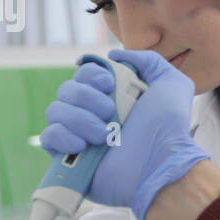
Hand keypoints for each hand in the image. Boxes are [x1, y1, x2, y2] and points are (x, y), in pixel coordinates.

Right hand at [40, 49, 210, 219]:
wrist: (162, 164)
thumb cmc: (170, 128)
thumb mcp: (171, 83)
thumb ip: (149, 60)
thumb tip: (114, 55)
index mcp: (113, 97)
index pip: (83, 74)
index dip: (92, 75)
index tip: (110, 86)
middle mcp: (94, 114)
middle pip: (66, 90)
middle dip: (87, 97)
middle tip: (111, 112)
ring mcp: (80, 136)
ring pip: (55, 111)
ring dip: (79, 119)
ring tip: (105, 135)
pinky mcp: (70, 158)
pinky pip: (48, 136)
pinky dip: (62, 136)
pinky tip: (84, 145)